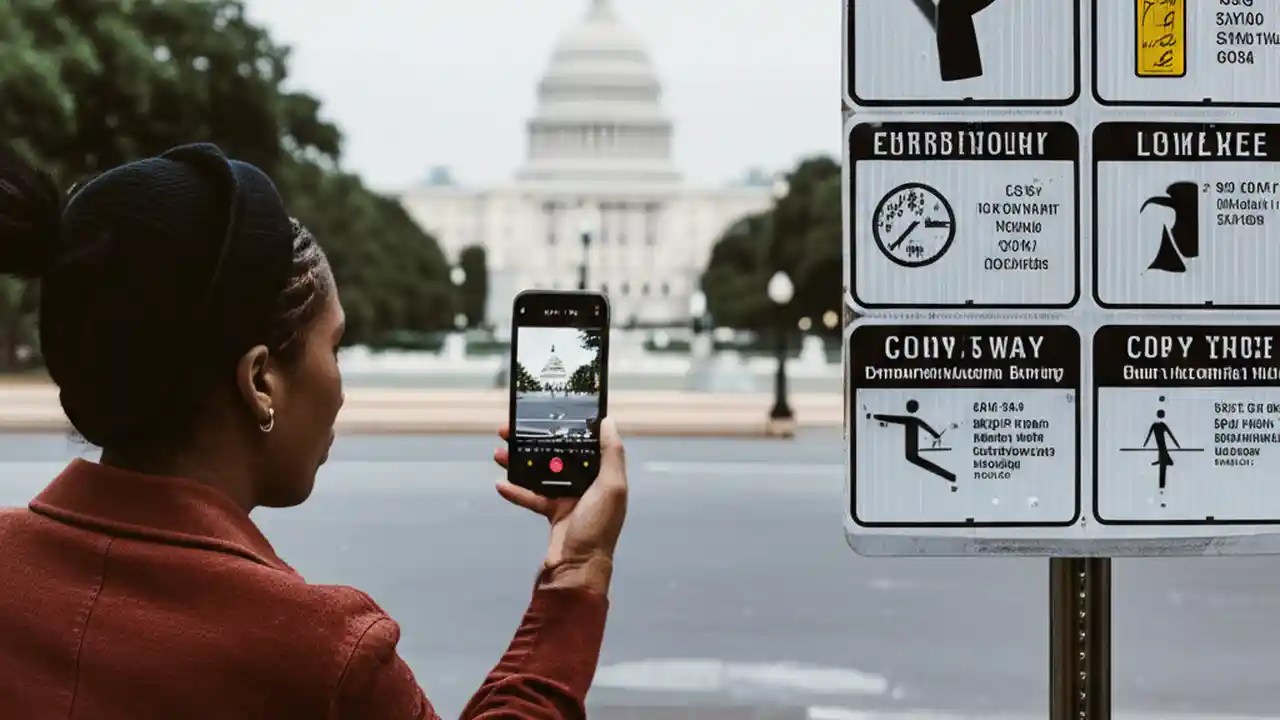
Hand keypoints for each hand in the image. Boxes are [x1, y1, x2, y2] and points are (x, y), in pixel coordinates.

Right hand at [493, 418, 627, 595]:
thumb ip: (611, 454)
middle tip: (513, 427)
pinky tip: (501, 483)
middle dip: (536, 439)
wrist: (577, 569)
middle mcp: (588, 483)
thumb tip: (608, 421)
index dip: (568, 424)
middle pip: (558, 452)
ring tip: (500, 450)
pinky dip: (516, 490)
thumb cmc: (598, 529)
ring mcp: (569, 497)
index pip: (586, 441)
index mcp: (604, 474)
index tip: (549, 409)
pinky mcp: (553, 512)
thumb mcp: (611, 487)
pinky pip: (531, 496)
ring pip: (541, 471)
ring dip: (519, 460)